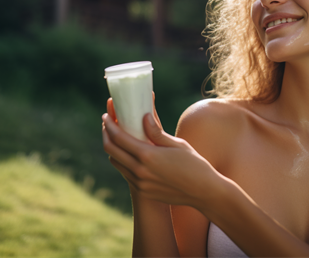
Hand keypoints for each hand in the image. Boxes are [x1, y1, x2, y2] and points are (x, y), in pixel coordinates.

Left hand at [102, 99, 222, 209]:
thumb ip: (156, 132)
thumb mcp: (176, 144)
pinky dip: (122, 161)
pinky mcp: (143, 191)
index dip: (109, 125)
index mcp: (148, 155)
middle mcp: (140, 171)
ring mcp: (140, 183)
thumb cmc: (194, 164)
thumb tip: (144, 117)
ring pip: (116, 163)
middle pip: (111, 151)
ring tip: (116, 138)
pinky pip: (126, 174)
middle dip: (106, 135)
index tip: (106, 116)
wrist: (202, 191)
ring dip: (112, 149)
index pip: (119, 138)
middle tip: (107, 124)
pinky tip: (129, 154)